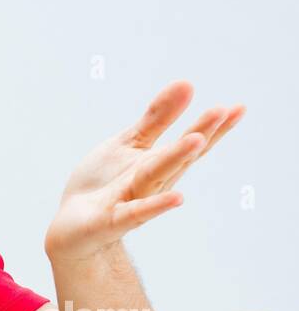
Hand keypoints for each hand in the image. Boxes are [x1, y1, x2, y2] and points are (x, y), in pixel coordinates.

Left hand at [44, 80, 244, 265]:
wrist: (72, 226)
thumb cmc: (104, 183)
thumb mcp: (129, 144)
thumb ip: (157, 119)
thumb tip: (187, 84)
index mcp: (158, 162)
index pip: (191, 144)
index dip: (213, 127)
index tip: (237, 108)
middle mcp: (152, 182)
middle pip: (178, 157)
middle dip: (198, 134)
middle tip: (220, 111)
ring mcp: (133, 201)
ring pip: (156, 178)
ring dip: (176, 159)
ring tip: (196, 139)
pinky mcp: (111, 221)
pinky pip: (133, 214)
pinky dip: (154, 206)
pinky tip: (177, 198)